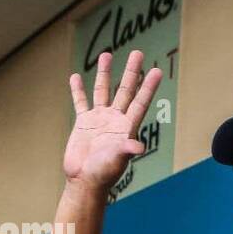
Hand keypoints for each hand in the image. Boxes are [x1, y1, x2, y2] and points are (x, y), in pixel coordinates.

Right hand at [64, 50, 162, 189]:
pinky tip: (76, 76)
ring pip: (102, 90)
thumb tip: (139, 146)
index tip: (156, 70)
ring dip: (104, 73)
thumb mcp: (117, 160)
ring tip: (106, 54)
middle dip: (131, 72)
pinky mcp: (83, 123)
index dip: (148, 86)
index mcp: (127, 127)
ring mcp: (99, 119)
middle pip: (125, 90)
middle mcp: (115, 119)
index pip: (140, 102)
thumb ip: (126, 150)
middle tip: (138, 53)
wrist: (85, 180)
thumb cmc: (104, 173)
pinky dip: (78, 90)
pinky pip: (80, 102)